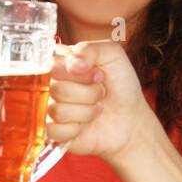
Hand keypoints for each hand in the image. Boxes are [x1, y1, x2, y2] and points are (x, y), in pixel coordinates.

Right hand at [47, 40, 156, 163]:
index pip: (52, 65)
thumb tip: (72, 64)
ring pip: (57, 111)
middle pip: (56, 89)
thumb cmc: (120, 85)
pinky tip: (85, 126)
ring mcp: (50, 108)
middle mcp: (51, 84)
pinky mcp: (53, 132)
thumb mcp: (112, 55)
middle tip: (101, 92)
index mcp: (61, 63)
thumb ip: (90, 49)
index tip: (98, 74)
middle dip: (88, 93)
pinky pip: (55, 131)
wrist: (131, 118)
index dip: (79, 72)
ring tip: (97, 108)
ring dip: (86, 111)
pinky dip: (76, 129)